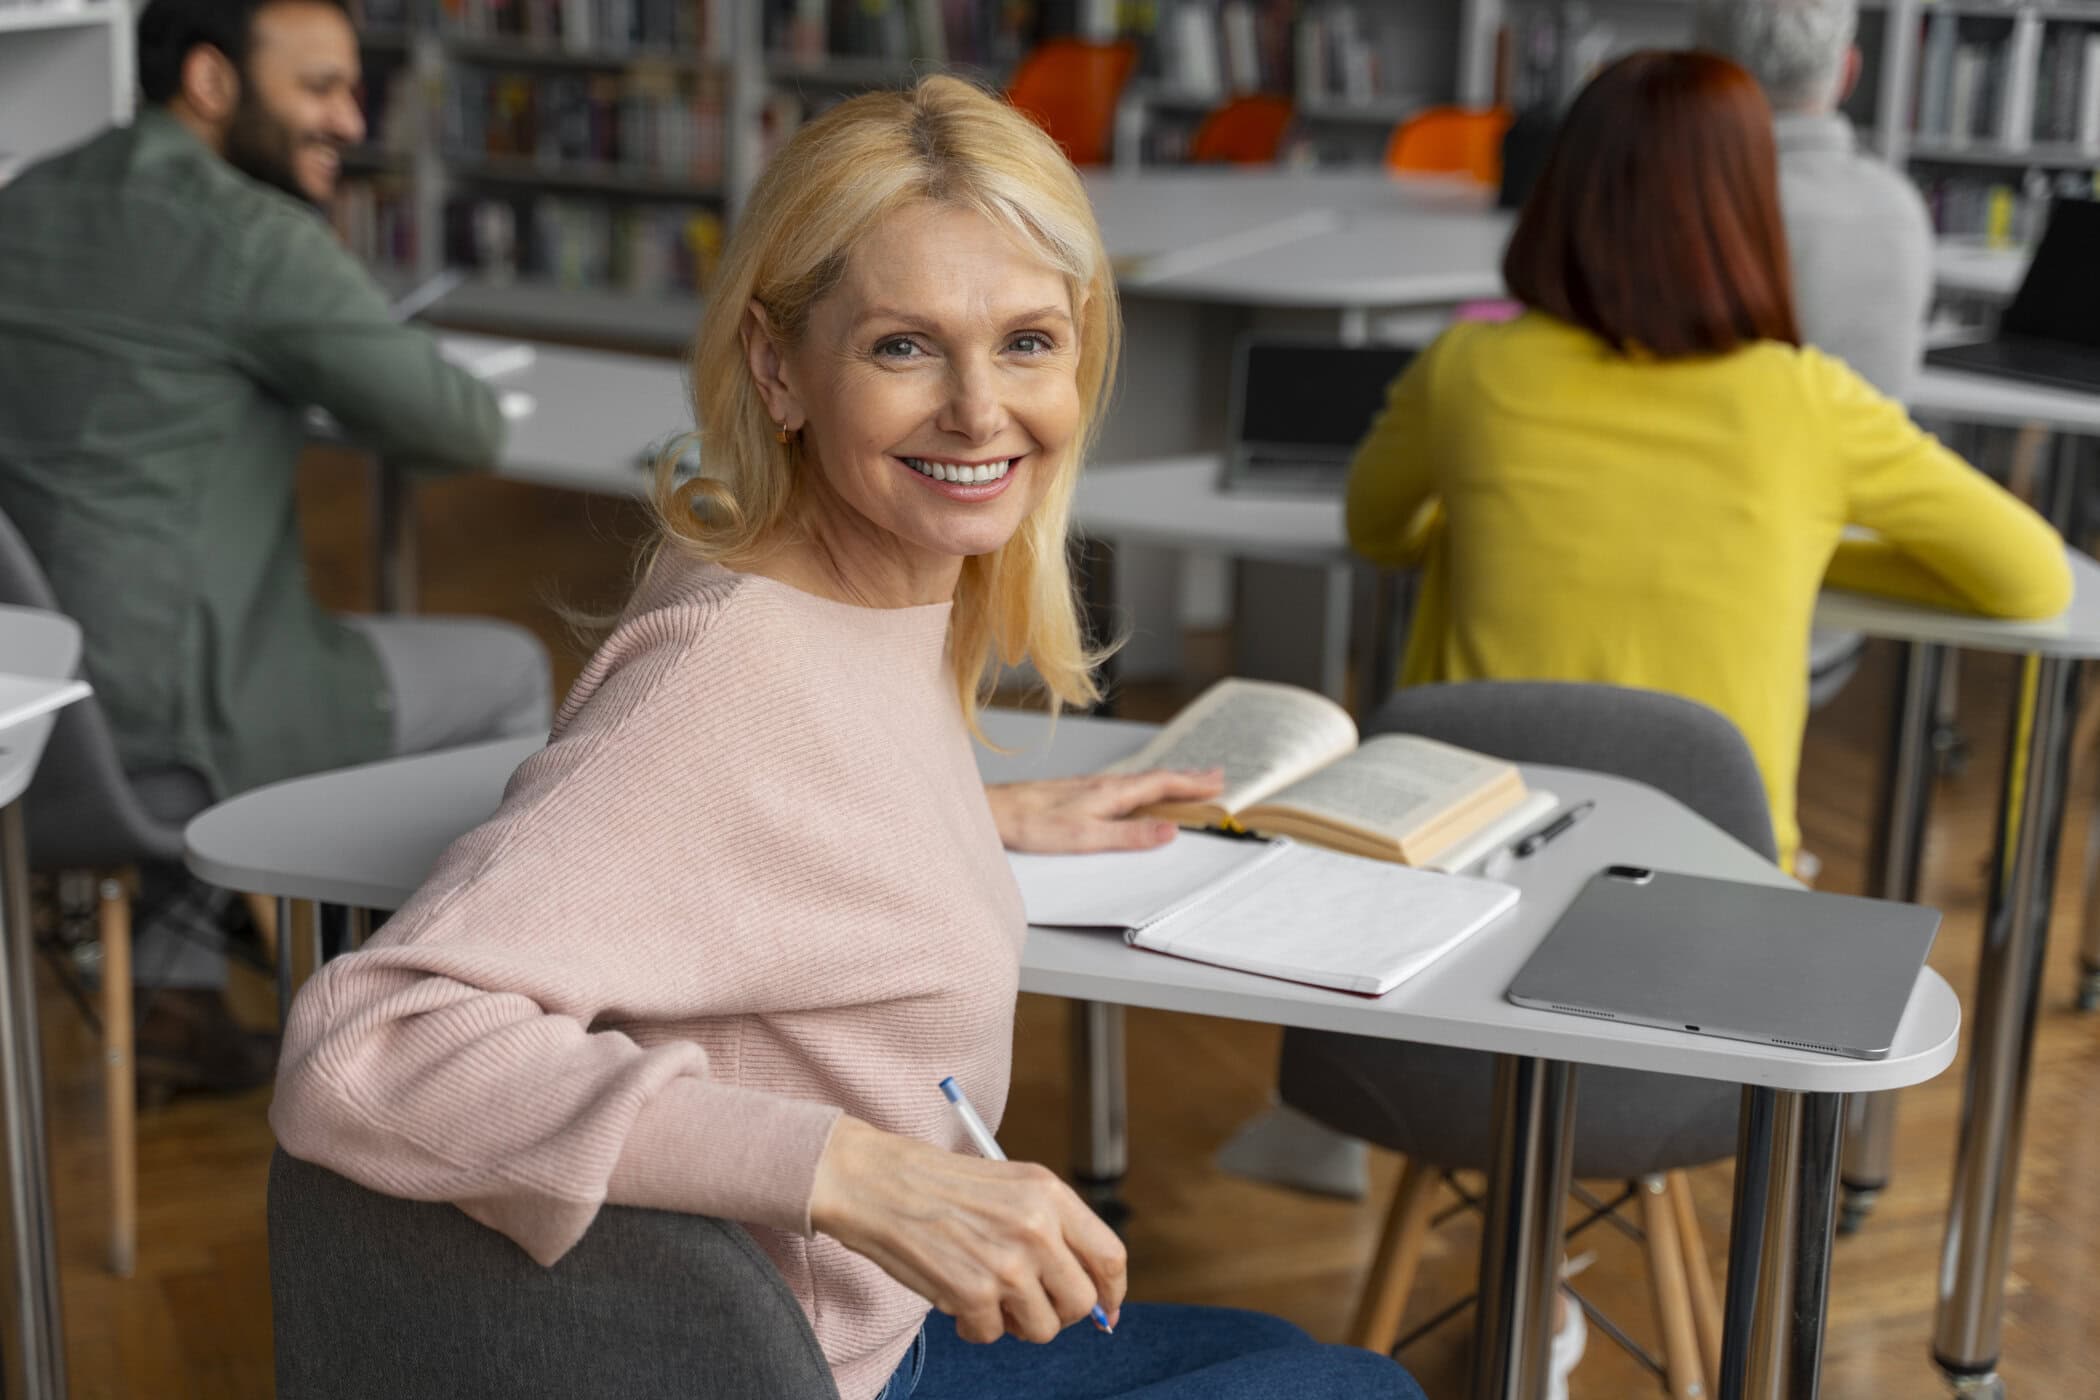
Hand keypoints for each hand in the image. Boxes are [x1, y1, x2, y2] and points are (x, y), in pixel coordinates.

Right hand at [809, 1117, 1125, 1343]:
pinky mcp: (973, 1293)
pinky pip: (991, 1334)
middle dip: (1058, 1313)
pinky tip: (956, 1296)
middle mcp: (1037, 1228)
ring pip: (1042, 1328)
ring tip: (987, 1294)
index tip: (1104, 1309)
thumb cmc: (940, 1185)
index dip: (1111, 1291)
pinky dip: (973, 1325)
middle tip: (1028, 1304)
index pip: (1110, 1256)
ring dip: (1015, 1322)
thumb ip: (1053, 1228)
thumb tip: (1090, 1289)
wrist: (878, 1182)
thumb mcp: (1012, 1185)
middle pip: (1081, 1301)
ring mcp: (1007, 1263)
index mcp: (1051, 1194)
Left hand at [986, 769, 1225, 852]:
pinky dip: (1142, 785)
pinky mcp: (1076, 792)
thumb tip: (1168, 832)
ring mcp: (1089, 786)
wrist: (995, 812)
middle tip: (1214, 776)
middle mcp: (1103, 784)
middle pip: (1154, 778)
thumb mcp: (1085, 837)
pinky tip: (1136, 791)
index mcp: (1111, 793)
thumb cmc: (1032, 824)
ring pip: (1138, 780)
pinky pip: (1122, 785)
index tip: (1217, 783)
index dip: (1190, 784)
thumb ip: (1128, 835)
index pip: (1161, 785)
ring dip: (1166, 780)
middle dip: (1186, 777)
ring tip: (1184, 781)